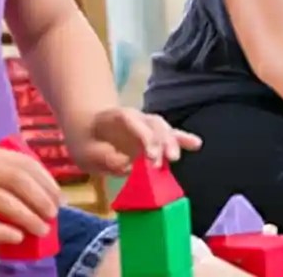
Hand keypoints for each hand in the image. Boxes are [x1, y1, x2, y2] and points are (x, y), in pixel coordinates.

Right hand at [0, 146, 61, 243]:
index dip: (46, 180)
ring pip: (3, 201)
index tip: (58, 196)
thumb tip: (37, 194)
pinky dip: (2, 230)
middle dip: (41, 198)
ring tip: (41, 228)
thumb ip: (0, 173)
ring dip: (27, 216)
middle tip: (53, 214)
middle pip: (18, 180)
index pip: (24, 163)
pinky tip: (16, 237)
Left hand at [71, 107, 201, 174]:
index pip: (134, 122)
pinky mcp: (154, 136)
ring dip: (173, 142)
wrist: (89, 128)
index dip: (145, 138)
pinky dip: (184, 139)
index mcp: (116, 117)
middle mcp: (136, 118)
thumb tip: (126, 166)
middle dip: (161, 141)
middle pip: (154, 124)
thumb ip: (104, 158)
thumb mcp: (86, 151)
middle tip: (163, 161)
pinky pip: (171, 135)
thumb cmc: (87, 141)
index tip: (151, 158)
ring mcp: (147, 126)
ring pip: (164, 128)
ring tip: (176, 157)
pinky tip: (196, 144)